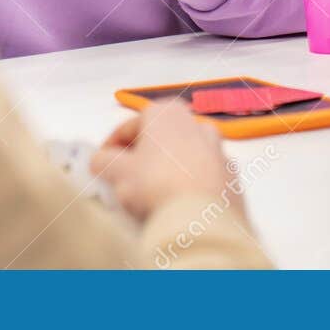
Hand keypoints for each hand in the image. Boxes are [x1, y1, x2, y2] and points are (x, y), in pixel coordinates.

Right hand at [91, 101, 234, 219]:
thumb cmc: (156, 183)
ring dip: (164, 171)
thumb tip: (101, 160)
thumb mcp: (116, 171)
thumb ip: (103, 161)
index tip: (99, 164)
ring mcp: (217, 150)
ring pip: (181, 158)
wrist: (203, 218)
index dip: (109, 147)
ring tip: (147, 197)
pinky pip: (199, 178)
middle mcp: (196, 123)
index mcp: (166, 112)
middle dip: (139, 158)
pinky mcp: (230, 177)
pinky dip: (185, 187)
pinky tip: (174, 206)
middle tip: (120, 181)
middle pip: (157, 140)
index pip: (128, 127)